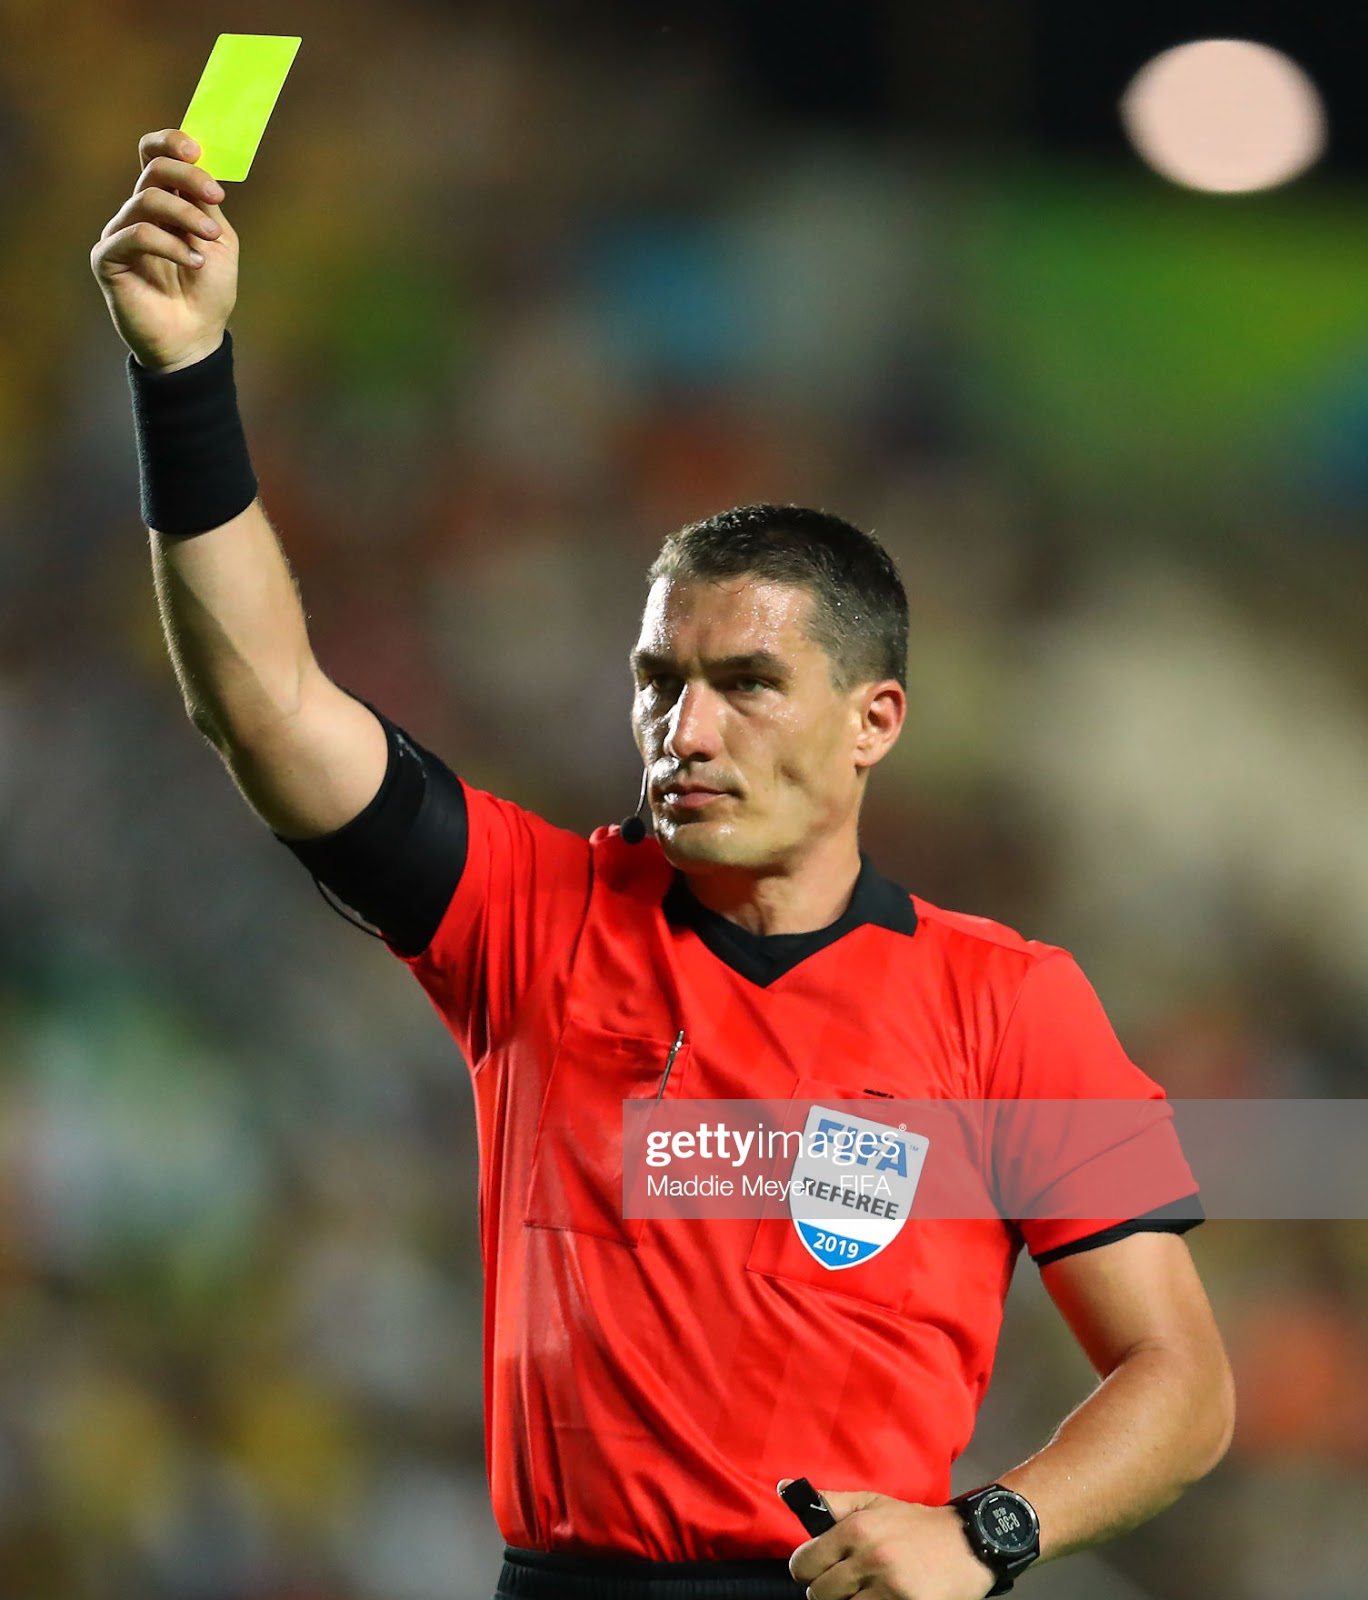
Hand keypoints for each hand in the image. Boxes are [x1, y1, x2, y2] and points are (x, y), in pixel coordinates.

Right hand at [90, 128, 238, 372]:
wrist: (196, 339)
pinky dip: (170, 244)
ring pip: (147, 199)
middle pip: (152, 169)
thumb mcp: (219, 242)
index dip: (171, 143)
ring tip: (210, 241)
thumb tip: (201, 163)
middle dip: (188, 176)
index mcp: (165, 203)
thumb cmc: (208, 292)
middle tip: (216, 197)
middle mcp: (138, 212)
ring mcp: (120, 234)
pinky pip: (136, 235)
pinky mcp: (108, 259)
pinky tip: (194, 262)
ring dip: (187, 215)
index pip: (154, 156)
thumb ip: (206, 204)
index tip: (198, 149)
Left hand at [781, 1484, 997, 1599]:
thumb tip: (784, 1488)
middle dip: (828, 1590)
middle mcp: (869, 1557)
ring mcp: (889, 1587)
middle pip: (821, 1593)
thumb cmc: (914, 1524)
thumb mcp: (872, 1503)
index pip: (805, 1564)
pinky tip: (881, 1598)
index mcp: (856, 1529)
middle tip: (846, 1582)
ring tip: (865, 1590)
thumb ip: (830, 1502)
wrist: (968, 1543)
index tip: (816, 1571)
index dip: (806, 1570)